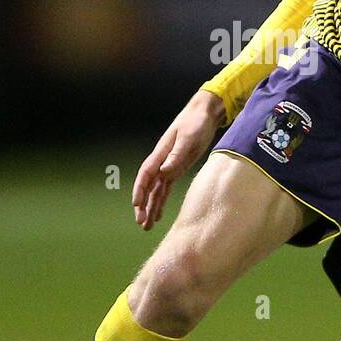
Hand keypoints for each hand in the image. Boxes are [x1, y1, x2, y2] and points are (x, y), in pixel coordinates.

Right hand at [131, 91, 225, 229]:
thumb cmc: (196, 123)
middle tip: (140, 222)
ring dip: (151, 207)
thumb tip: (163, 173)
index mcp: (161, 153)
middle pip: (148, 186)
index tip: (136, 205)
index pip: (146, 174)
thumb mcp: (189, 138)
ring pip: (156, 191)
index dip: (140, 190)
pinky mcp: (177, 168)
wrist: (204, 114)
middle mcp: (162, 161)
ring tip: (146, 226)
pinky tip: (158, 215)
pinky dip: (160, 201)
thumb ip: (176, 156)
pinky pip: (166, 189)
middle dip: (143, 205)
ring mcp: (169, 166)